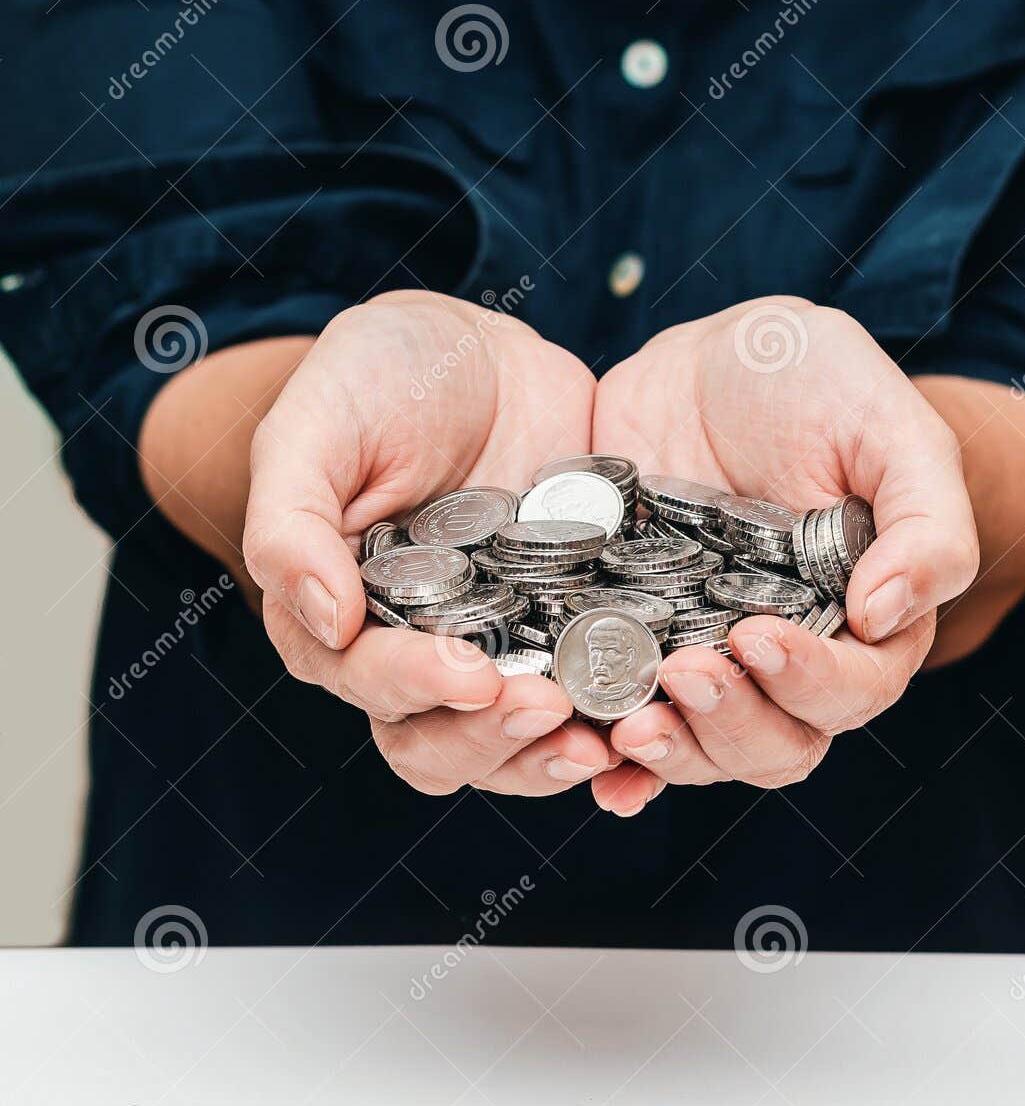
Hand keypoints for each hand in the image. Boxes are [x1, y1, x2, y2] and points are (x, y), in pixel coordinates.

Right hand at [243, 292, 612, 795]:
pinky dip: (613, 724)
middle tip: (551, 708)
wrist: (478, 349)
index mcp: (340, 611)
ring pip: (509, 742)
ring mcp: (497, 645)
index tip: (471, 674)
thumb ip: (293, 520)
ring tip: (602, 739)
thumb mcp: (317, 422)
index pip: (364, 679)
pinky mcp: (566, 628)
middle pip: (436, 742)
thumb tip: (330, 622)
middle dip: (491, 738)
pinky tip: (650, 721)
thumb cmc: (375, 375)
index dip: (413, 687)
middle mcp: (414, 647)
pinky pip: (587, 697)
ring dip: (549, 756)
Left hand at [589, 298, 978, 813]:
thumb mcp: (889, 427)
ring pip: (701, 750)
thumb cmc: (817, 383)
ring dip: (670, 752)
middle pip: (776, 743)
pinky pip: (623, 722)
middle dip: (731, 723)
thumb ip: (924, 522)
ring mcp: (706, 656)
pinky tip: (592, 760)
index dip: (811, 681)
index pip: (854, 689)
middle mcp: (788, 657)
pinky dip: (610, 758)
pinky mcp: (634, 644)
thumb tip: (883, 616)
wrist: (705, 360)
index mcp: (865, 620)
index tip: (757, 635)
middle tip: (684, 673)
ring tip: (626, 726)